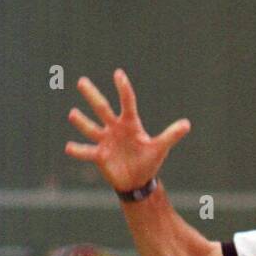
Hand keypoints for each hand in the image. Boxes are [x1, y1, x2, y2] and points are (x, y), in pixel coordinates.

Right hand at [65, 69, 190, 192]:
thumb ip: (171, 135)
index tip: (118, 74)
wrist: (137, 181)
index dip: (123, 89)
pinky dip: (78, 150)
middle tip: (81, 82)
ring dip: (82, 122)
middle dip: (92, 96)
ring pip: (91, 128)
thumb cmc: (148, 162)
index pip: (127, 102)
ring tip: (72, 114)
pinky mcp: (100, 155)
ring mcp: (105, 141)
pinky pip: (87, 152)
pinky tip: (68, 147)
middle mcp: (115, 128)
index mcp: (130, 123)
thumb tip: (187, 124)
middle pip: (102, 109)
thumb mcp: (159, 148)